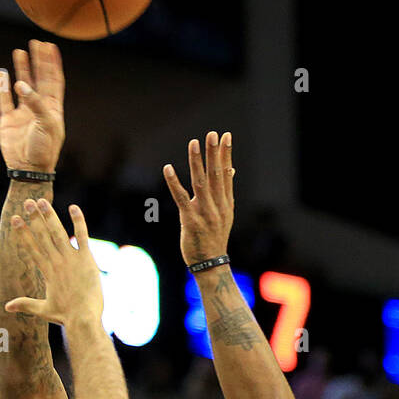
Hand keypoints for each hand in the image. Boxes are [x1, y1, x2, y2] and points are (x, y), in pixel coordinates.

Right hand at [0, 39, 64, 172]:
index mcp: (52, 108)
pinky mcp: (8, 120)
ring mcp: (23, 113)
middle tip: (36, 43)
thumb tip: (21, 84)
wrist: (28, 169)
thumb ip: (35, 103)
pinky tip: (2, 73)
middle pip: (39, 78)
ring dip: (22, 69)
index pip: (54, 81)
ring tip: (19, 51)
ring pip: (22, 85)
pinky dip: (3, 87)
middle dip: (38, 61)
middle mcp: (38, 107)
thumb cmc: (44, 149)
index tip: (51, 46)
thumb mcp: (45, 124)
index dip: (53, 64)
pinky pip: (5, 99)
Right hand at [5, 201, 102, 327]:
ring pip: (58, 232)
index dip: (23, 232)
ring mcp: (71, 259)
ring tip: (42, 201)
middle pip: (42, 236)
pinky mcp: (86, 259)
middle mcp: (56, 262)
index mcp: (46, 272)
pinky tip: (73, 208)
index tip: (15, 219)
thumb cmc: (66, 316)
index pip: (32, 247)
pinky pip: (82, 236)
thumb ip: (26, 305)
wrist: (83, 319)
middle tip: (27, 202)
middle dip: (34, 218)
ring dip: (49, 216)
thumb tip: (7, 307)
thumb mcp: (43, 310)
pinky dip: (78, 221)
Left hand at [163, 131, 234, 266]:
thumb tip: (231, 169)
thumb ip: (226, 191)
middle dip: (214, 153)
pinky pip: (181, 198)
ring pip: (201, 182)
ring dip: (197, 162)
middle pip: (217, 175)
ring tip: (194, 143)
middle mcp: (218, 206)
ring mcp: (205, 213)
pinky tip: (168, 168)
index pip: (227, 173)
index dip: (226, 154)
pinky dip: (174, 182)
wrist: (211, 264)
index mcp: (226, 203)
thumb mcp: (226, 214)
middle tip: (213, 133)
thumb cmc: (215, 238)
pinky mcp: (190, 220)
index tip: (226, 136)